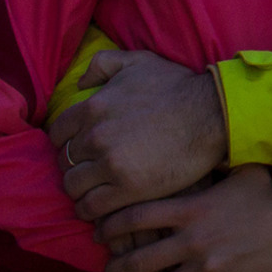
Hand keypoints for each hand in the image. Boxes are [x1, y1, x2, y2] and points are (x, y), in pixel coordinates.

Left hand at [49, 49, 227, 220]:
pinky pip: (90, 207)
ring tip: (95, 189)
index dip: (68, 142)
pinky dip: (89, 210)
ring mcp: (111, 164)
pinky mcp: (128, 188)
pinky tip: (99, 207)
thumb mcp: (140, 61)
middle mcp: (96, 136)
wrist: (213, 113)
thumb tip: (80, 83)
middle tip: (92, 169)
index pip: (58, 134)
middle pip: (65, 161)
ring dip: (81, 189)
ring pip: (73, 186)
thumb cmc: (179, 87)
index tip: (82, 148)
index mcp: (93, 107)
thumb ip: (103, 63)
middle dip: (76, 165)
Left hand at [95, 165, 271, 271]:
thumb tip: (197, 149)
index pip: (136, 217)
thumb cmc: (269, 194)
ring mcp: (205, 266)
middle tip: (110, 267)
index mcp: (192, 208)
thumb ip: (212, 167)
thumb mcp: (240, 172)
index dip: (110, 225)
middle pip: (136, 259)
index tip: (102, 230)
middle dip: (116, 267)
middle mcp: (193, 239)